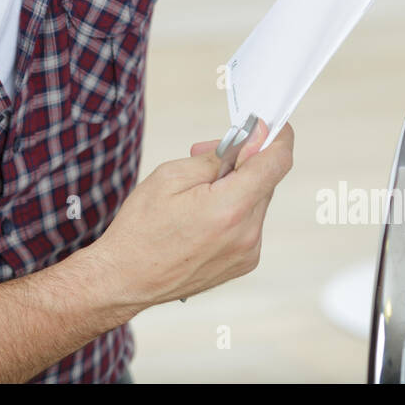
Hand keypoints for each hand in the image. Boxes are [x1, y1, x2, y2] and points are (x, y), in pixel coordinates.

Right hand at [89, 118, 294, 308]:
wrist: (126, 279)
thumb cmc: (141, 229)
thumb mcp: (171, 176)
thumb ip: (218, 156)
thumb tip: (251, 141)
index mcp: (230, 208)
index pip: (276, 162)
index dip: (278, 137)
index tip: (269, 126)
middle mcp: (247, 233)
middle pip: (266, 180)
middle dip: (243, 161)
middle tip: (207, 156)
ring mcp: (248, 252)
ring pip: (257, 201)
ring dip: (237, 187)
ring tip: (197, 192)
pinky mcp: (244, 263)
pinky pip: (250, 223)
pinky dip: (234, 210)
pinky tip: (203, 216)